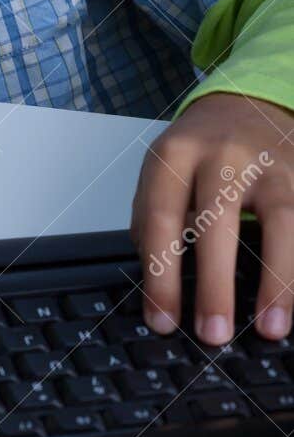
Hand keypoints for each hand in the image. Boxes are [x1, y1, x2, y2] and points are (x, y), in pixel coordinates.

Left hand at [130, 92, 293, 344]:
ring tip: (271, 328)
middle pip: (217, 220)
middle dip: (214, 283)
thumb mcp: (165, 168)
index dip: (159, 275)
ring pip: (280, 220)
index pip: (161, 218)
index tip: (163, 321)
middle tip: (212, 334)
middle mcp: (223, 154)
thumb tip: (157, 286)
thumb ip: (155, 216)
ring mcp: (271, 162)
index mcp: (175, 153)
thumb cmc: (201, 148)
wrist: (246, 101)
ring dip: (276, 280)